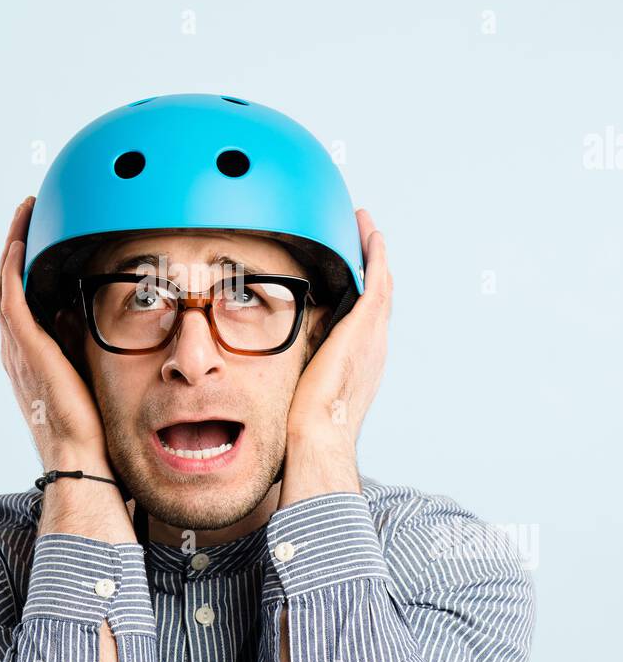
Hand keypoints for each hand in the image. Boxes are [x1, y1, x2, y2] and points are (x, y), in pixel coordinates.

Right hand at [0, 197, 109, 469]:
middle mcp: (14, 348)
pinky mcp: (27, 348)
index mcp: (26, 354)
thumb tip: (71, 308)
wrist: (79, 453)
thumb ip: (71, 338)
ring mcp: (16, 347)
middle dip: (14, 244)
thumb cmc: (86, 423)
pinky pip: (12, 298)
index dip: (21, 264)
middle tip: (26, 213)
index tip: (34, 235)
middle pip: (4, 284)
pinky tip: (21, 242)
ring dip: (12, 245)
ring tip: (24, 214)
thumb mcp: (80, 369)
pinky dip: (13, 267)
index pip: (17, 298)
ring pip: (4, 283)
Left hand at [283, 209, 391, 478]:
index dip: (367, 291)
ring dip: (376, 252)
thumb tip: (278, 351)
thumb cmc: (306, 420)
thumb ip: (302, 360)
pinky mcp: (364, 326)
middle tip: (368, 238)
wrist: (318, 433)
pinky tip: (370, 235)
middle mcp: (374, 345)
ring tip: (367, 228)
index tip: (359, 272)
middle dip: (375, 265)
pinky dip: (376, 256)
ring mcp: (373, 335)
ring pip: (383, 283)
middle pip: (381, 295)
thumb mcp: (305, 381)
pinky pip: (377, 280)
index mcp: (361, 360)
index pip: (368, 317)